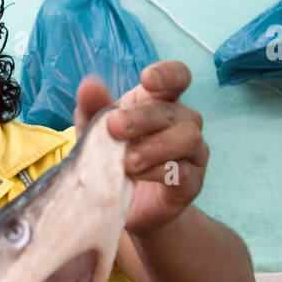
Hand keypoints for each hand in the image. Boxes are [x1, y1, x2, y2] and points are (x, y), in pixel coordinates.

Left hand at [72, 60, 208, 232]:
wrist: (129, 207)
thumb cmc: (114, 160)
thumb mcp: (97, 134)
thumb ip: (93, 108)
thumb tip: (88, 85)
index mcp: (161, 102)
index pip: (177, 77)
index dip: (167, 74)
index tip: (146, 80)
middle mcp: (183, 122)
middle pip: (174, 110)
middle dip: (143, 117)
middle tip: (114, 128)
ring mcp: (192, 152)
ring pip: (187, 138)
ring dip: (154, 146)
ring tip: (127, 161)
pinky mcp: (192, 182)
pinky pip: (183, 172)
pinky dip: (159, 172)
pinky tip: (137, 176)